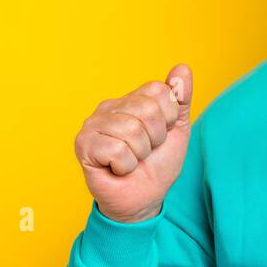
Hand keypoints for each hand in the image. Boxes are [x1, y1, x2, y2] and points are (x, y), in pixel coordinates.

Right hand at [73, 63, 193, 222]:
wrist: (143, 199)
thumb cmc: (157, 164)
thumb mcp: (177, 130)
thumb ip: (180, 99)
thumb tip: (182, 68)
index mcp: (131, 99)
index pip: (159, 91)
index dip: (168, 118)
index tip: (160, 135)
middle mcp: (109, 107)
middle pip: (147, 110)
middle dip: (155, 138)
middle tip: (145, 151)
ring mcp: (92, 124)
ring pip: (132, 130)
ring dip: (140, 154)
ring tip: (131, 160)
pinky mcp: (83, 145)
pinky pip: (117, 150)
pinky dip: (126, 166)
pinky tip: (117, 168)